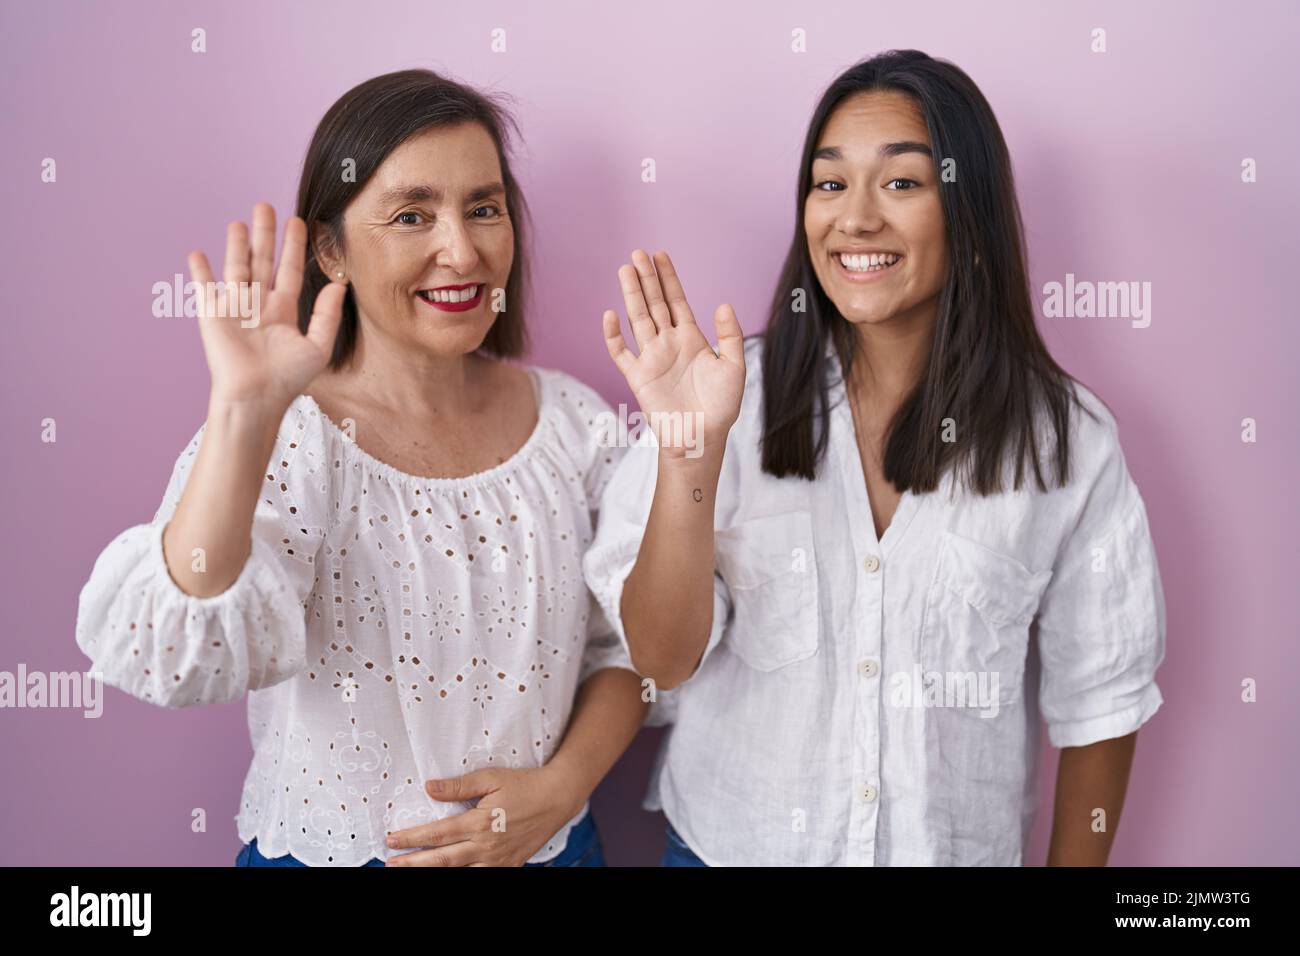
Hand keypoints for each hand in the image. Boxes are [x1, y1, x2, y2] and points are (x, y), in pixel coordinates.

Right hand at [187, 202, 346, 410]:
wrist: (255, 396)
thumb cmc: (287, 378)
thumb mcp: (317, 346)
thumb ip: (328, 315)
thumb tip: (340, 285)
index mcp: (283, 311)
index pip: (290, 270)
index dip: (294, 246)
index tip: (298, 221)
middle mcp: (259, 305)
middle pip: (262, 261)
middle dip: (265, 234)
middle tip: (266, 206)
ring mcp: (235, 307)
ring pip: (236, 267)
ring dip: (237, 245)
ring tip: (239, 222)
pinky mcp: (212, 314)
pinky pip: (204, 287)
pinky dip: (199, 271)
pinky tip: (197, 253)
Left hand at [383, 767, 583, 866]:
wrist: (558, 798)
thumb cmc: (524, 783)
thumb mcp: (491, 778)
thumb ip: (458, 786)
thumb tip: (428, 787)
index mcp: (479, 823)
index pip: (436, 834)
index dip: (410, 839)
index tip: (390, 840)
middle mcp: (486, 846)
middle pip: (441, 860)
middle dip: (413, 863)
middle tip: (389, 864)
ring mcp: (498, 860)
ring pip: (459, 873)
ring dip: (434, 873)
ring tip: (413, 872)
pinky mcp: (510, 865)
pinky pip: (482, 877)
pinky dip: (464, 876)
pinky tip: (450, 873)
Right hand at [602, 250, 744, 458]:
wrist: (702, 437)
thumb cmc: (721, 407)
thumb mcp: (734, 367)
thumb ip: (730, 335)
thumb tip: (723, 305)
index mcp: (691, 339)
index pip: (676, 300)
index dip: (668, 278)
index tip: (660, 255)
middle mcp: (669, 344)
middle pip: (654, 303)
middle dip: (646, 278)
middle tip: (637, 253)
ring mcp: (651, 358)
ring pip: (638, 319)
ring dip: (630, 295)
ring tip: (625, 269)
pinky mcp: (638, 377)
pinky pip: (621, 352)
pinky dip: (613, 335)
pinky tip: (611, 315)